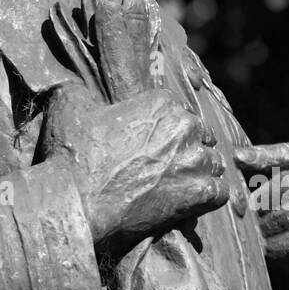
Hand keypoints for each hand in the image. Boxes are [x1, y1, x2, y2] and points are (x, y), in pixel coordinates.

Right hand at [41, 81, 229, 252]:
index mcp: (160, 102)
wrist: (76, 204)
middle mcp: (185, 126)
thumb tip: (74, 84)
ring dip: (198, 174)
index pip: (177, 111)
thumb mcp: (68, 107)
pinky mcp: (201, 195)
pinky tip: (187, 205)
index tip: (150, 145)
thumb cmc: (72, 157)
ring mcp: (195, 161)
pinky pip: (219, 193)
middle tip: (161, 168)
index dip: (164, 129)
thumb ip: (79, 89)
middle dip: (185, 150)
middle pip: (199, 135)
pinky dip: (206, 200)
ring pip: (212, 164)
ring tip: (173, 188)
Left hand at [234, 141, 288, 289]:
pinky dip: (274, 248)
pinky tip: (265, 258)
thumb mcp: (258, 219)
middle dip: (259, 198)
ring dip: (264, 226)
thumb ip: (251, 194)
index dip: (266, 154)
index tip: (235, 158)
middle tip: (243, 218)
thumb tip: (221, 164)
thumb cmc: (268, 257)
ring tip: (255, 242)